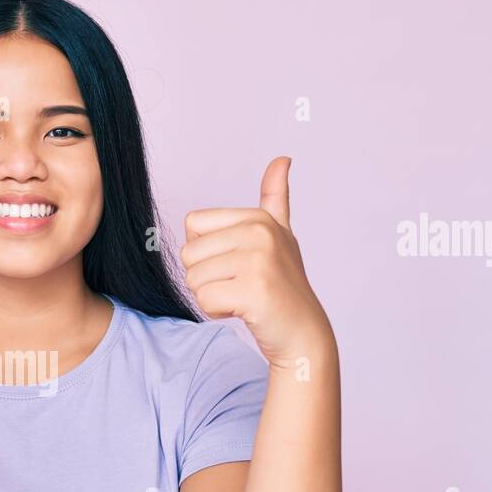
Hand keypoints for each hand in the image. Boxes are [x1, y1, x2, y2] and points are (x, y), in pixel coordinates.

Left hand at [180, 157, 332, 368]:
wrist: (302, 331)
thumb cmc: (283, 285)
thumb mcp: (280, 234)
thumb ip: (275, 198)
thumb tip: (283, 159)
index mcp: (258, 218)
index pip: (192, 225)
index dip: (205, 251)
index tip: (235, 263)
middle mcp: (260, 233)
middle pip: (189, 254)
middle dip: (206, 277)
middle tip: (239, 285)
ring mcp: (259, 260)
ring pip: (194, 279)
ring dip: (211, 296)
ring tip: (242, 297)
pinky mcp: (254, 290)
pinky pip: (204, 300)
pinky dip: (217, 312)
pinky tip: (244, 310)